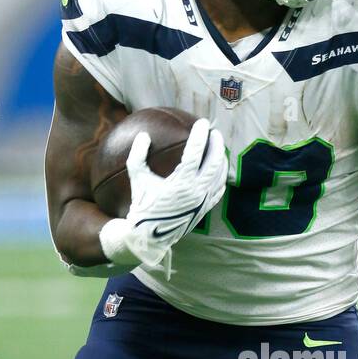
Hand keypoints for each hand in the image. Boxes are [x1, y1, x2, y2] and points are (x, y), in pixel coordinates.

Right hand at [99, 118, 226, 269]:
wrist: (150, 236)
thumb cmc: (142, 205)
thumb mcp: (137, 178)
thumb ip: (138, 155)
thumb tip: (142, 135)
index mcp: (181, 182)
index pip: (196, 151)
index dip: (200, 134)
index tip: (202, 122)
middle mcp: (196, 191)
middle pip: (215, 161)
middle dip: (217, 143)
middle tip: (214, 132)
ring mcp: (203, 201)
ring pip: (220, 175)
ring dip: (221, 158)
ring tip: (218, 147)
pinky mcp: (205, 208)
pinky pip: (219, 189)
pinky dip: (220, 176)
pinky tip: (218, 169)